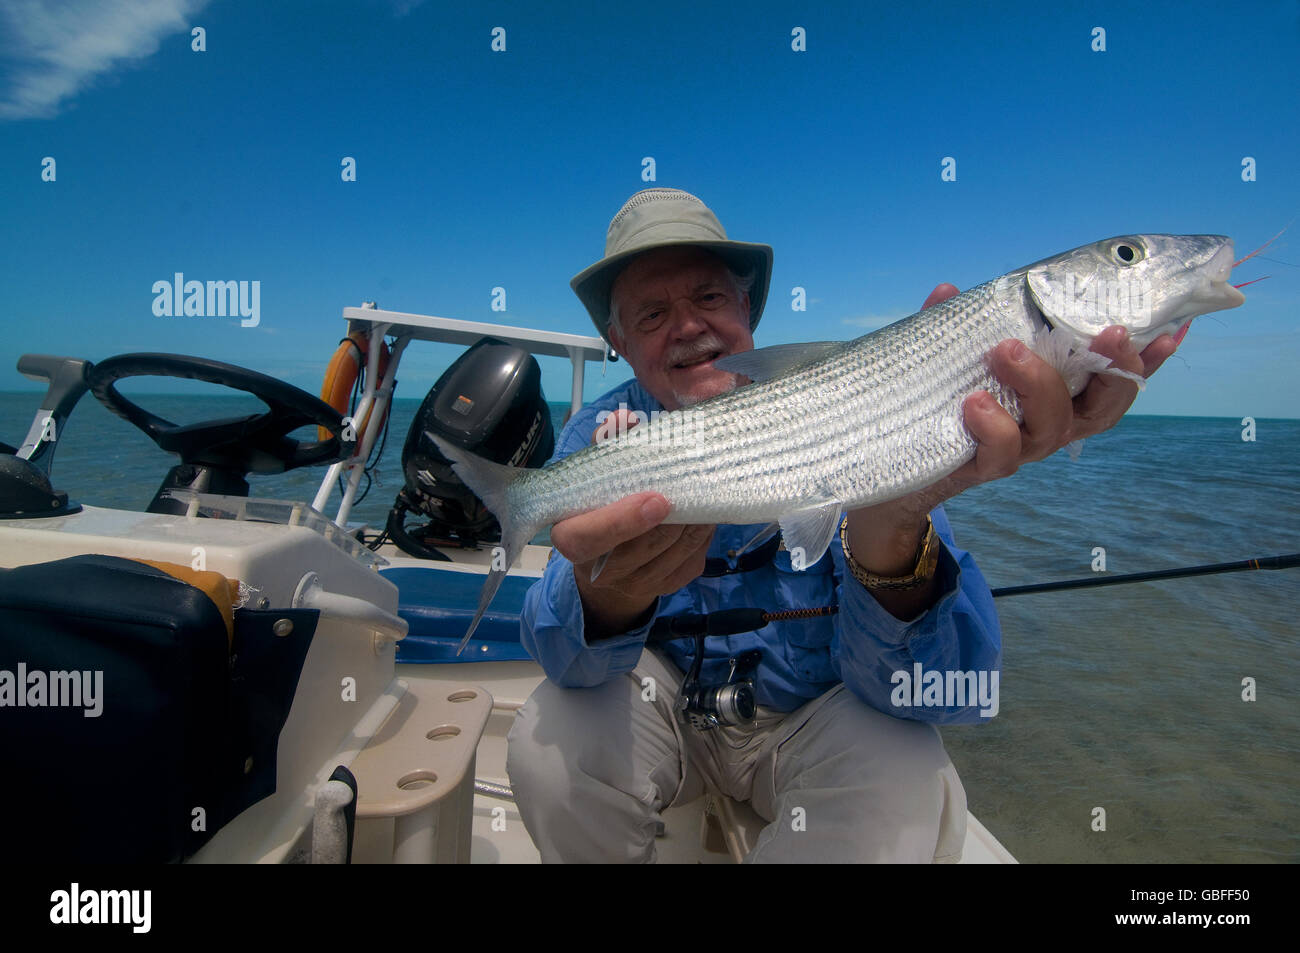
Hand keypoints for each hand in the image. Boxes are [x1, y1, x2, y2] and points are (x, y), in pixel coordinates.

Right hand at [548, 409, 714, 638]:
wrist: (610, 563)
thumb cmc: (600, 507)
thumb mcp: (595, 475)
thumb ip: (606, 445)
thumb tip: (626, 418)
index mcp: (573, 540)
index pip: (589, 538)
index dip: (623, 521)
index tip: (657, 500)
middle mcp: (603, 572)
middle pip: (646, 545)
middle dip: (674, 515)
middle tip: (689, 486)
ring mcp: (638, 584)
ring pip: (675, 552)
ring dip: (694, 520)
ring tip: (701, 493)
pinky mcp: (668, 587)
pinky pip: (692, 560)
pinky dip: (702, 535)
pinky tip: (702, 514)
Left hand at [842, 283, 1176, 618]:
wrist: (887, 469)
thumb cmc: (933, 405)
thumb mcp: (946, 359)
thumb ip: (952, 326)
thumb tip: (947, 290)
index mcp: (1053, 395)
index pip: (1111, 378)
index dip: (1146, 361)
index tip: (1173, 329)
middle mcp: (1047, 425)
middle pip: (1104, 406)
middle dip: (1115, 367)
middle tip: (1107, 332)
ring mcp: (1019, 449)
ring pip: (1055, 425)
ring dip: (1040, 383)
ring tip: (1005, 351)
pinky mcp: (982, 469)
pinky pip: (1002, 453)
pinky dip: (992, 425)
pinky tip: (973, 402)